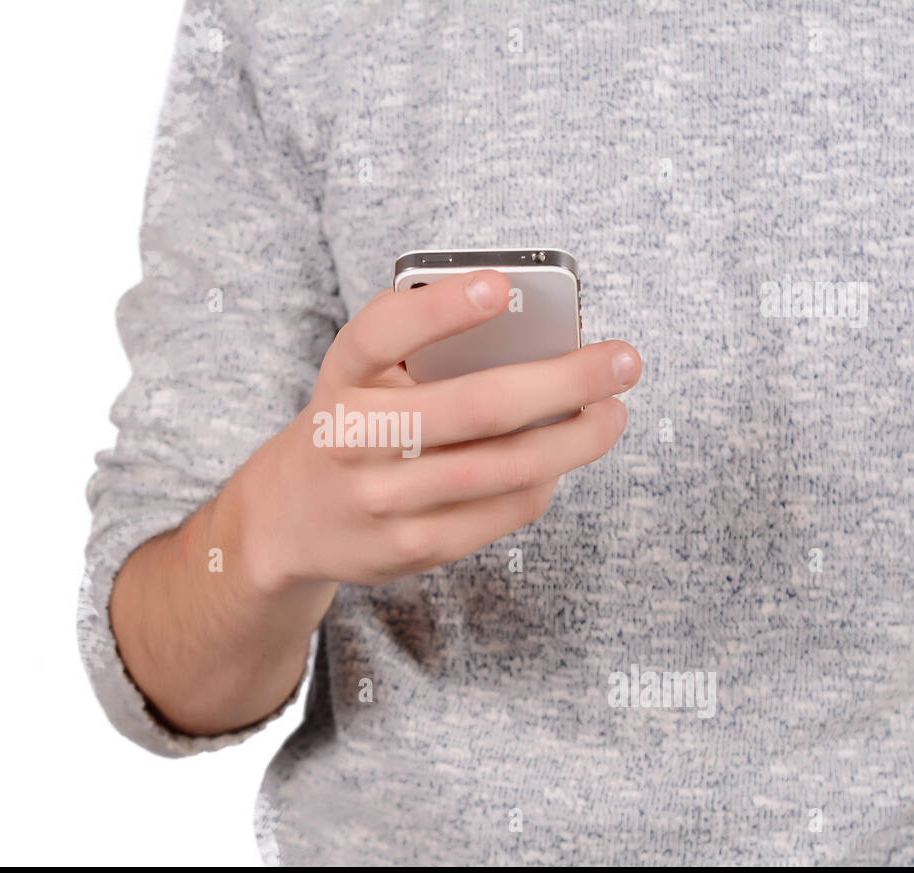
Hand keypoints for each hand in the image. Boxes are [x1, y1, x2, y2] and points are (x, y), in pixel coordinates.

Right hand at [235, 269, 640, 590]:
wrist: (291, 517)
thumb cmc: (352, 424)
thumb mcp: (363, 377)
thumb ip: (424, 354)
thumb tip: (540, 348)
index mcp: (342, 377)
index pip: (384, 332)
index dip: (441, 308)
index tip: (501, 285)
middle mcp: (355, 438)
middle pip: (477, 407)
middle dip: (565, 381)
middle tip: (622, 362)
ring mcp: (383, 501)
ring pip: (506, 469)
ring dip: (577, 439)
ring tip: (612, 413)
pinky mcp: (413, 547)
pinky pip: (504, 511)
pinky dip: (546, 480)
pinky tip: (563, 458)